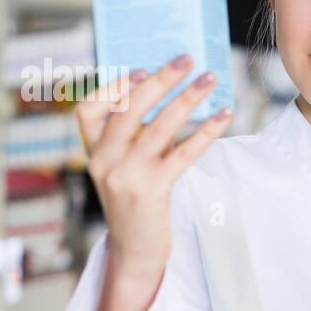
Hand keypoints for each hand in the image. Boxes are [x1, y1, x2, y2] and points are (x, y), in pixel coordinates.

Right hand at [79, 54, 231, 273]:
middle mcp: (104, 161)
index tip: (138, 68)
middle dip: (160, 80)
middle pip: (129, 109)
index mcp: (93, 153)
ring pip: (159, 127)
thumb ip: (136, 139)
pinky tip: (223, 116)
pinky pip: (183, 152)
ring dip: (188, 98)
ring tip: (209, 80)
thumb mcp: (125, 169)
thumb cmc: (136, 204)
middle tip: (185, 59)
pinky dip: (205, 130)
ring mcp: (126, 176)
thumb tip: (171, 98)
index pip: (87, 110)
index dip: (111, 86)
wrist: (135, 251)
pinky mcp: (152, 190)